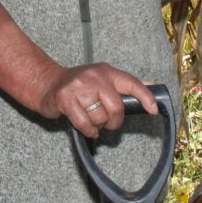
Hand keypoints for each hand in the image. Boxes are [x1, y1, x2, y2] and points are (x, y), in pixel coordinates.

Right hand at [37, 62, 157, 139]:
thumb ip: (125, 84)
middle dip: (115, 121)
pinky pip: (84, 123)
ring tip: (92, 120)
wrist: (47, 83)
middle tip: (109, 124)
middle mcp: (94, 76)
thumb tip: (153, 86)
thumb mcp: (102, 79)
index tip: (154, 110)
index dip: (145, 97)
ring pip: (99, 117)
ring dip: (98, 126)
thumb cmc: (79, 85)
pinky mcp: (65, 99)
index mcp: (106, 71)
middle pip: (116, 107)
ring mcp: (79, 87)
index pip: (131, 83)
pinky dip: (89, 131)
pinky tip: (88, 129)